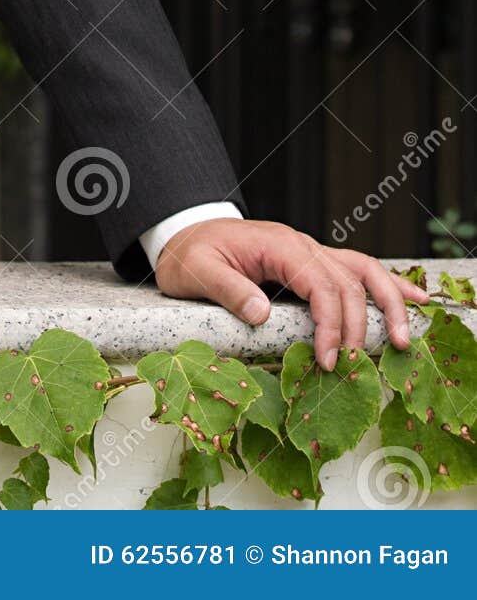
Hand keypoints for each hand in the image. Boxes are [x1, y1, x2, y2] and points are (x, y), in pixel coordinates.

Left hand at [153, 217, 431, 369]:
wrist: (187, 234)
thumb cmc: (191, 253)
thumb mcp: (197, 271)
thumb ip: (228, 290)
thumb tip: (262, 315)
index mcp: (279, 246)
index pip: (320, 285)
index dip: (330, 324)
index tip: (327, 361)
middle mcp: (303, 246)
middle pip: (349, 281)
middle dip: (358, 325)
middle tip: (354, 367)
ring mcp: (312, 253)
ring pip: (364, 271)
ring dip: (389, 302)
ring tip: (403, 338)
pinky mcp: (313, 264)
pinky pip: (357, 270)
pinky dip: (387, 284)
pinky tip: (413, 297)